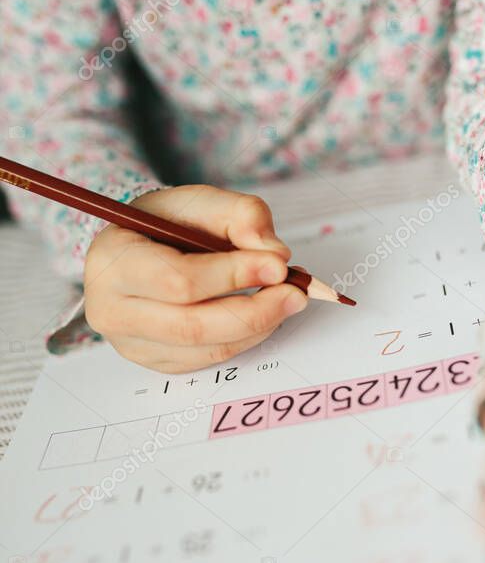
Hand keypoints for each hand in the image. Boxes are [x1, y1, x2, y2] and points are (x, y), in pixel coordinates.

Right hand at [84, 185, 306, 372]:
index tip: (277, 265)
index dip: (233, 276)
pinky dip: (245, 339)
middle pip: (192, 326)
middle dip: (254, 311)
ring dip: (257, 327)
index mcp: (112, 260)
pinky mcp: (155, 361)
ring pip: (206, 349)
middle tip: (294, 292)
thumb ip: (241, 214)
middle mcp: (111, 309)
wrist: (139, 248)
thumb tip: (274, 253)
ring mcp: (130, 343)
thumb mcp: (200, 201)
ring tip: (286, 299)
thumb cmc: (166, 224)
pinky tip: (262, 315)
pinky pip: (209, 360)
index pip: (178, 280)